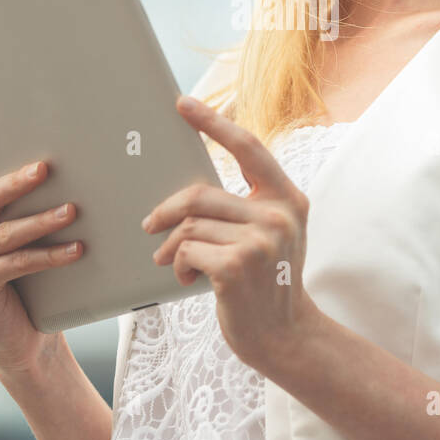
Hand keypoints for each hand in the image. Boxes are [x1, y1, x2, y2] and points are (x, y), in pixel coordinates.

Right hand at [0, 102, 83, 376]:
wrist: (28, 335)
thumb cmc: (34, 278)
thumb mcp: (26, 234)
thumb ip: (27, 205)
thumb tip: (61, 164)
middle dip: (16, 182)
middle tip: (45, 168)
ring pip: (6, 232)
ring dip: (43, 221)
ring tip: (73, 211)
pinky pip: (16, 263)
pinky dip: (48, 256)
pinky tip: (75, 249)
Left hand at [141, 95, 315, 373]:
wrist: (286, 336)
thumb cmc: (267, 284)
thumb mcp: (271, 236)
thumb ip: (246, 207)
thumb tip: (187, 192)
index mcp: (288, 199)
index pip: (248, 147)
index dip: (213, 123)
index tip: (182, 103)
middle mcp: (279, 215)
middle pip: (200, 194)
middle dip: (167, 211)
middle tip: (150, 225)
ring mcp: (260, 240)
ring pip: (189, 225)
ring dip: (172, 247)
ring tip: (173, 262)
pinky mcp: (236, 266)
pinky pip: (186, 250)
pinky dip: (179, 265)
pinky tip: (189, 279)